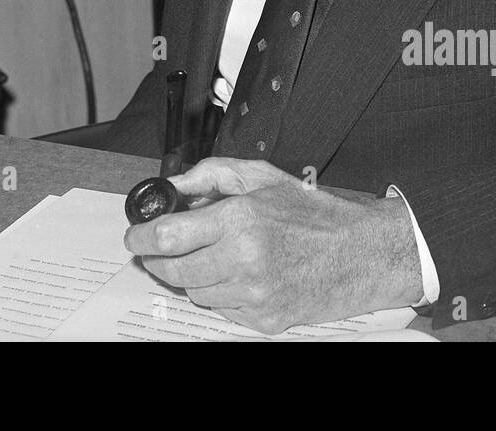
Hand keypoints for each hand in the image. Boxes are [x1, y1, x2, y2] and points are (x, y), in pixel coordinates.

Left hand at [122, 157, 422, 333]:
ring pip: (195, 293)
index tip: (135, 236)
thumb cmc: (313, 214)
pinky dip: (219, 293)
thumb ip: (210, 174)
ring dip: (191, 276)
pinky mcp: (264, 321)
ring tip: (210, 256)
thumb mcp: (261, 177)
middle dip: (158, 259)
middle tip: (158, 249)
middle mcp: (244, 260)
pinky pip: (221, 309)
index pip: (169, 236)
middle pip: (174, 270)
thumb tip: (173, 186)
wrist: (360, 254)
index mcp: (240, 219)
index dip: (143, 237)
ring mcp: (254, 295)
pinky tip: (235, 273)